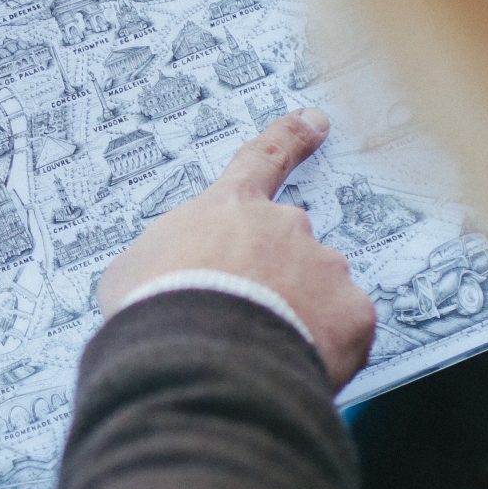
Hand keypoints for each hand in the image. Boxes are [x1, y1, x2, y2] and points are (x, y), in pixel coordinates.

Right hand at [98, 109, 376, 390]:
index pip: (264, 159)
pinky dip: (325, 351)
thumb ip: (168, 260)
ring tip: (259, 354)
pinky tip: (290, 367)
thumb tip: (168, 280)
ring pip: (320, 293)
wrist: (195, 356)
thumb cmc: (155, 308)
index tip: (314, 121)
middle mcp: (286, 227)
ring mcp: (325, 268)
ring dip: (298, 318)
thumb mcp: (134, 270)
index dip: (290, 138)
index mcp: (230, 208)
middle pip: (291, 247)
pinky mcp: (352, 314)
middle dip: (275, 279)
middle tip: (243, 320)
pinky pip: (344, 333)